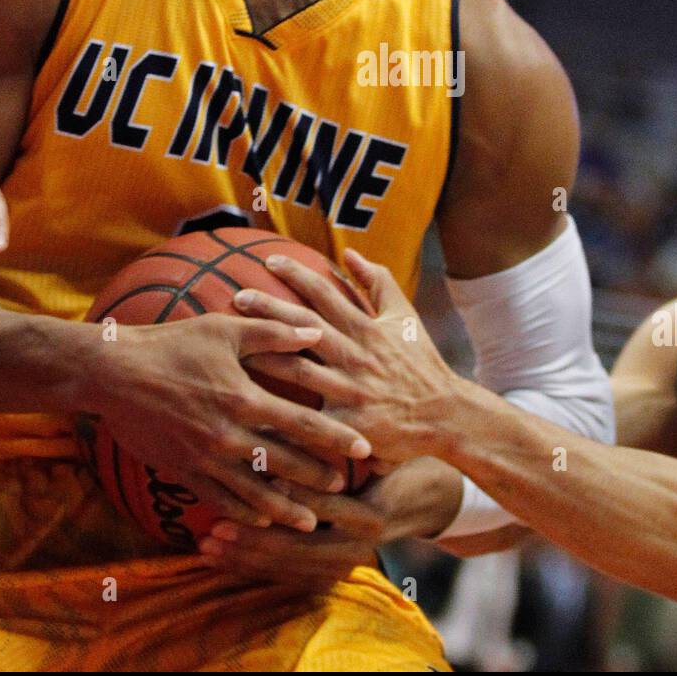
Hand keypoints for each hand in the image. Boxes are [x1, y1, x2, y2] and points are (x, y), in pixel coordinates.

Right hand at [83, 311, 372, 531]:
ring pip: (252, 492)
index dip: (335, 437)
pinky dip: (242, 511)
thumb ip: (273, 332)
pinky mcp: (181, 470)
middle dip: (317, 477)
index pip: (301, 423)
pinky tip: (260, 518)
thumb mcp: (225, 329)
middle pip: (284, 464)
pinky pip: (217, 498)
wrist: (112, 373)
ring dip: (284, 508)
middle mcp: (227, 434)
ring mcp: (203, 457)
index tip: (364, 449)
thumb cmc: (171, 344)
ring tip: (311, 520)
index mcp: (243, 398)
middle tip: (346, 487)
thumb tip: (317, 332)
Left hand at [193, 458, 462, 587]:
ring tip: (209, 548)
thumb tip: (280, 423)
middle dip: (251, 542)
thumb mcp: (378, 449)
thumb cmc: (401, 460)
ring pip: (290, 568)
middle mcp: (360, 545)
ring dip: (247, 560)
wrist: (432, 498)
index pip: (315, 511)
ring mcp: (349, 562)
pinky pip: (293, 576)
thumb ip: (334, 444)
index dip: (274, 501)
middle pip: (296, 549)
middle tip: (212, 532)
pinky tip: (227, 560)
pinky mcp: (337, 570)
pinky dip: (258, 568)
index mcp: (370, 514)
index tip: (238, 488)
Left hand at [231, 249, 459, 464]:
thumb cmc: (420, 362)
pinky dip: (282, 412)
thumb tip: (351, 252)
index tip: (269, 260)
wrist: (445, 414)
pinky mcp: (347, 423)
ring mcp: (350, 390)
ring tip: (232, 347)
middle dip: (269, 309)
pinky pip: (309, 418)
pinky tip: (251, 408)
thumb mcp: (404, 316)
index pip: (326, 293)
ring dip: (264, 356)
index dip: (297, 274)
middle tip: (237, 296)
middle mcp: (356, 356)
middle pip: (305, 327)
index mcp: (367, 328)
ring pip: (299, 370)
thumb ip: (378, 282)